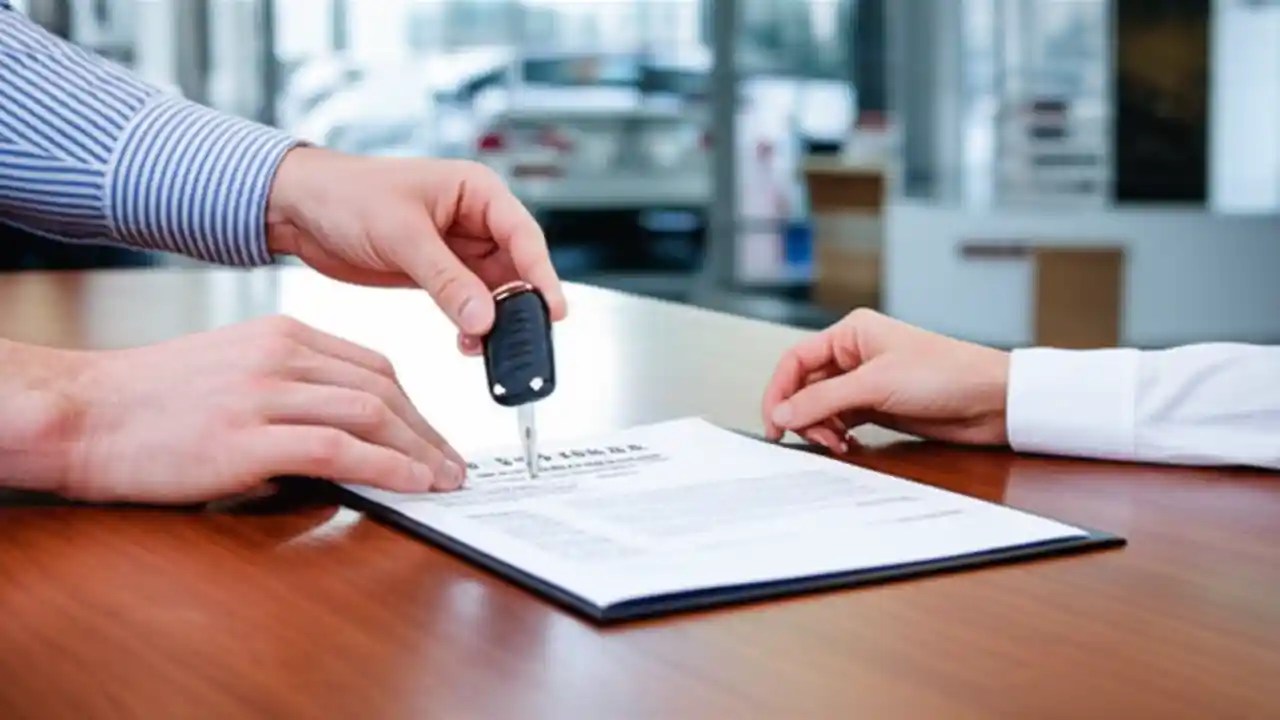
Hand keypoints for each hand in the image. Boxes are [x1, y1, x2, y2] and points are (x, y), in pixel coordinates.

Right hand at [0, 316, 464, 504]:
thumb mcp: (230, 368)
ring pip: (370, 413)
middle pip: (383, 388)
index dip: (414, 405)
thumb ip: (287, 386)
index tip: (433, 436)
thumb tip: (341, 431)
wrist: (79, 413)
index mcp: (280, 335)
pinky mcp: (245, 439)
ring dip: (418, 452)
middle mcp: (280, 356)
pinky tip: (411, 484)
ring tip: (443, 481)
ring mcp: (263, 394)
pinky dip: (385, 467)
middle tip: (453, 464)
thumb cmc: (148, 400)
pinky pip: (337, 448)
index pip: (373, 364)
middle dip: (427, 432)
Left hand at [265, 147, 567, 352]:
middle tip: (524, 342)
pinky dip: (473, 327)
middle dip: (520, 306)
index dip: (542, 275)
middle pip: (517, 268)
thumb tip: (484, 318)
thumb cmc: (346, 194)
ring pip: (496, 292)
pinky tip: (468, 344)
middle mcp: (475, 219)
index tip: (554, 310)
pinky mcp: (440, 274)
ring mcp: (459, 249)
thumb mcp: (401, 235)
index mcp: (476, 191)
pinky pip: (470, 305)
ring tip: (491, 349)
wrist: (298, 208)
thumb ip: (446, 280)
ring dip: (496, 322)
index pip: (524, 235)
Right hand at [761, 309, 1010, 451]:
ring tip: (836, 443)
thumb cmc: (944, 374)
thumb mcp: (875, 385)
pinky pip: (841, 421)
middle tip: (808, 439)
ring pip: (821, 406)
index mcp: (851, 334)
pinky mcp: (879, 406)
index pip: (796, 360)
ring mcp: (866, 382)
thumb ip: (822, 401)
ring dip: (820, 428)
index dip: (779, 391)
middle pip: (805, 386)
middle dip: (802, 414)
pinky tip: (847, 444)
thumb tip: (781, 414)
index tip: (774, 423)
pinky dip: (837, 434)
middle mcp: (855, 355)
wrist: (991, 400)